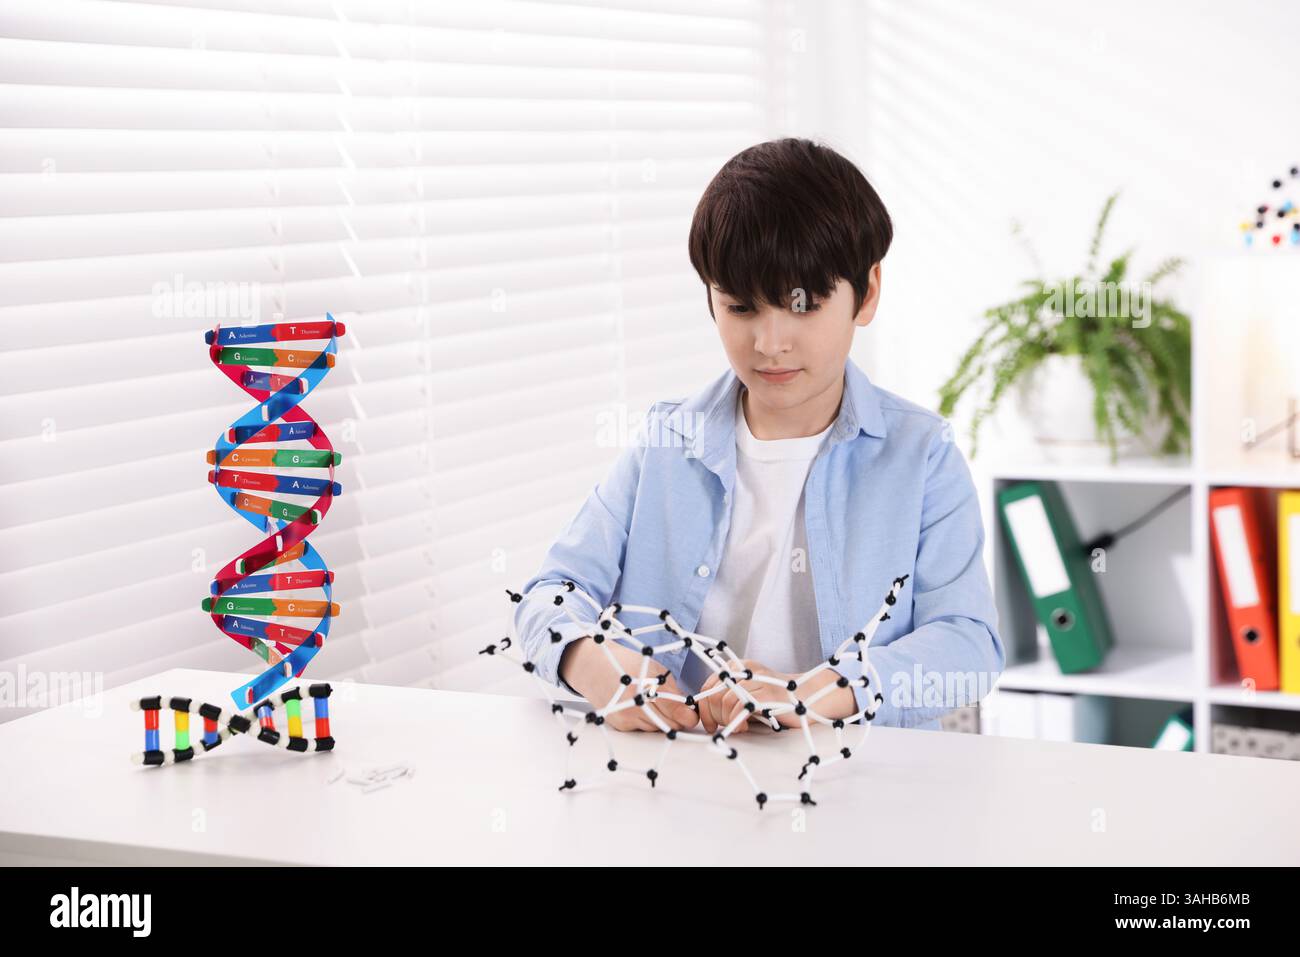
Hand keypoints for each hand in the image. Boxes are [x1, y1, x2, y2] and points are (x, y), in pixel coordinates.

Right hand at [559, 635, 698, 732]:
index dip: (689, 716)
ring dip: (663, 721)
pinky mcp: (620, 725)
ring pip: (658, 729)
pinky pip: (643, 729)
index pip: (677, 712)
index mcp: (648, 687)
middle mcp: (637, 705)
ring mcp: (627, 717)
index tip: (693, 714)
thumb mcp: (655, 669)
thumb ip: (673, 690)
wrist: (595, 668)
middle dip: (678, 719)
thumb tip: (689, 709)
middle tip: (679, 710)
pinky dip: (648, 721)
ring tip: (656, 704)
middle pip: (670, 725)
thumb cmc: (627, 664)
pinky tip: (642, 708)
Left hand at [697, 658, 857, 734]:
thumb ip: (728, 699)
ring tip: (738, 727)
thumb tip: (705, 714)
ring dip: (725, 720)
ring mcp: (756, 680)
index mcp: (737, 667)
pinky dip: (736, 720)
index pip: (708, 686)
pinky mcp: (766, 693)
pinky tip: (744, 727)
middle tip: (723, 728)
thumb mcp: (748, 696)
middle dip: (713, 716)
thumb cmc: (775, 701)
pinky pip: (740, 706)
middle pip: (713, 694)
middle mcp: (745, 669)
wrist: (809, 698)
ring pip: (724, 700)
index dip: (703, 708)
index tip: (709, 725)